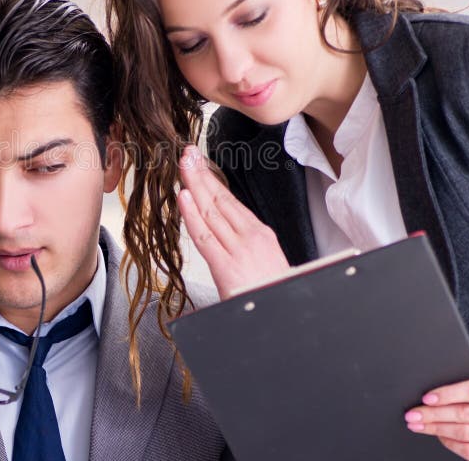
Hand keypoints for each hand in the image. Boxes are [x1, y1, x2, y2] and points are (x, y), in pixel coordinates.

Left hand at [177, 145, 289, 298]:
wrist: (286, 315)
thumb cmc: (275, 292)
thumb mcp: (267, 260)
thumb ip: (246, 243)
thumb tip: (229, 228)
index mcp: (260, 233)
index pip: (229, 199)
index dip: (210, 179)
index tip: (198, 162)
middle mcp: (249, 236)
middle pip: (218, 198)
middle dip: (200, 173)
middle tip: (186, 153)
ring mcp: (238, 250)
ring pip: (210, 211)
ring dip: (194, 185)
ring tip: (182, 165)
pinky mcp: (226, 267)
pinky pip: (204, 237)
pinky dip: (191, 215)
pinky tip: (183, 197)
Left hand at [405, 363, 468, 459]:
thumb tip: (441, 382)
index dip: (447, 394)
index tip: (425, 398)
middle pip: (466, 416)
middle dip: (433, 415)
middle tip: (412, 414)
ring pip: (467, 436)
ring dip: (437, 430)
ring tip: (419, 425)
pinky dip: (453, 445)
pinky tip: (439, 436)